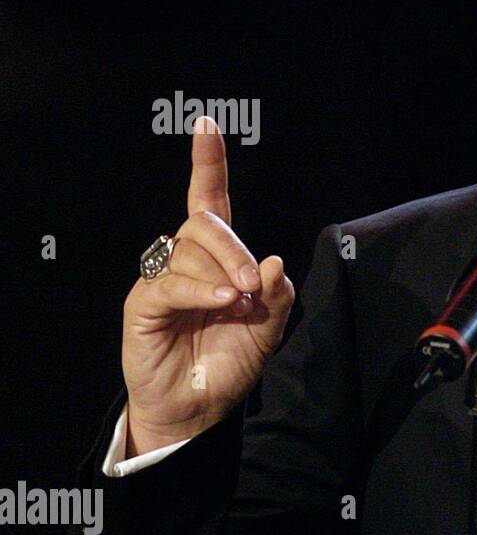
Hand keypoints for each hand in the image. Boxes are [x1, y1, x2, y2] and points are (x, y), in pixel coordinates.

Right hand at [122, 117, 294, 455]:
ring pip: (190, 249)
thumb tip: (274, 261)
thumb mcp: (267, 328)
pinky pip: (171, 282)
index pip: (210, 202)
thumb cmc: (228, 364)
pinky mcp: (142, 304)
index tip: (207, 125)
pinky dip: (201, 290)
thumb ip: (276, 295)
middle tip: (254, 287)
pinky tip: (222, 303)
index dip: (208, 164)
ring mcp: (161, 280)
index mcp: (216, 260)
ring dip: (224, 274)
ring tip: (237, 307)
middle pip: (205, 224)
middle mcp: (185, 261)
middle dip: (235, 249)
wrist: (199, 409)